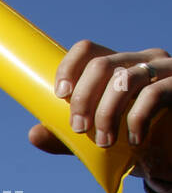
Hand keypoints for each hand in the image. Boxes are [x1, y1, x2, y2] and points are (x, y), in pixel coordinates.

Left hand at [29, 40, 171, 183]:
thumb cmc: (134, 140)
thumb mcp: (96, 138)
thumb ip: (67, 136)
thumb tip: (33, 134)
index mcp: (117, 66)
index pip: (87, 50)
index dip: (68, 67)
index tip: (59, 95)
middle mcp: (141, 61)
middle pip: (100, 65)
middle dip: (82, 99)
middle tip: (79, 128)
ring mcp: (165, 70)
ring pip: (124, 80)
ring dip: (106, 114)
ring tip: (104, 142)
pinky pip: (154, 94)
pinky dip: (136, 119)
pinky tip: (133, 139)